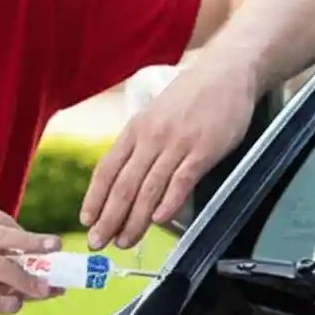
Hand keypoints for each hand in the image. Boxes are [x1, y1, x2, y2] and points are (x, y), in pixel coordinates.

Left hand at [81, 61, 256, 249]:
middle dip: (108, 218)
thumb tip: (129, 178)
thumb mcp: (157, 114)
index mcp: (136, 128)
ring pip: (149, 188)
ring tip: (124, 241)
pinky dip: (168, 203)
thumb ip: (143, 143)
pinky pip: (181, 181)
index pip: (107, 168)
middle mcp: (151, 137)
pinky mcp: (203, 150)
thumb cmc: (192, 95)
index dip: (95, 198)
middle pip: (124, 185)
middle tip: (98, 241)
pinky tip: (159, 221)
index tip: (87, 221)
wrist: (227, 72)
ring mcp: (177, 144)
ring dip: (134, 219)